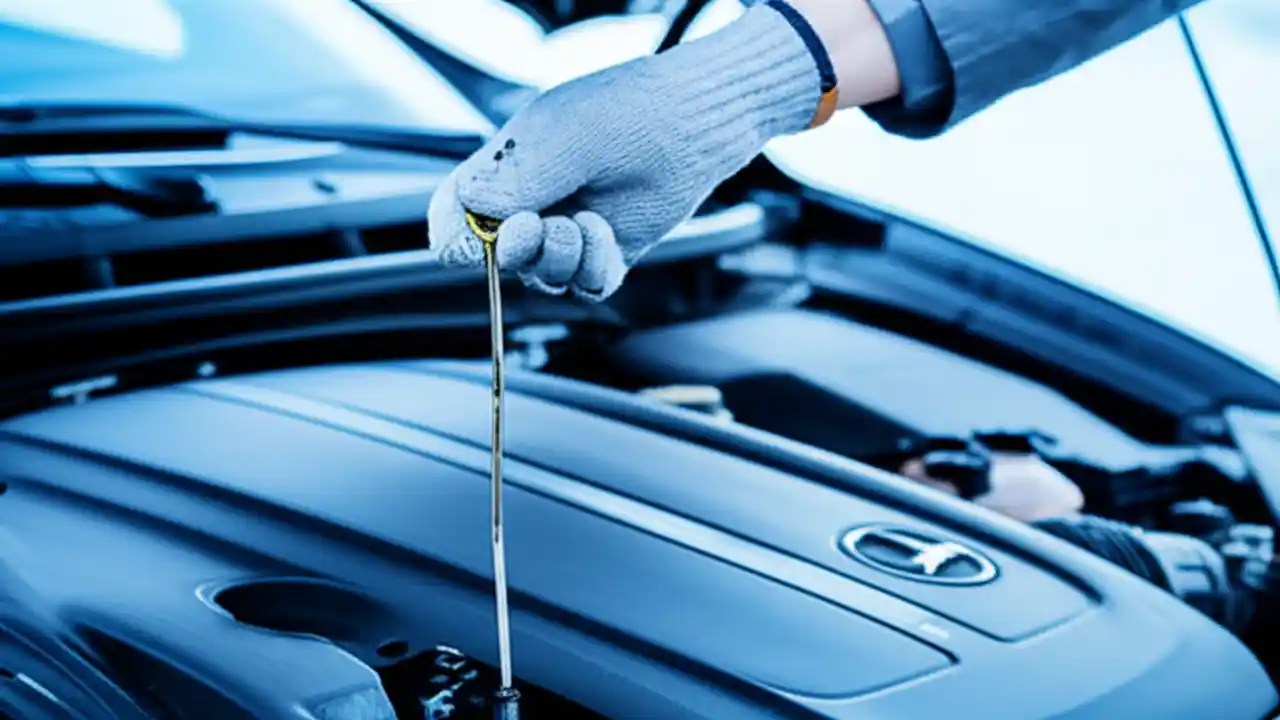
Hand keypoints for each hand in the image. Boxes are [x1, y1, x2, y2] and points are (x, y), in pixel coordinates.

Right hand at [428, 4, 821, 300]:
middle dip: (513, 250)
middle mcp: (532, 206)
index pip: (455, 214)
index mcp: (504, 171)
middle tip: (534, 226)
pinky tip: (603, 234)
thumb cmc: (626, 114)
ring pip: (542, 277)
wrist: (692, 123)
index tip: (467, 244)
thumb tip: (469, 205)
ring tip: (586, 222)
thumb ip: (517, 177)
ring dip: (558, 258)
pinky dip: (591, 269)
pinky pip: (586, 285)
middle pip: (497, 256)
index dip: (453, 236)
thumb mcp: (563, 139)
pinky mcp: (607, 255)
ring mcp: (569, 234)